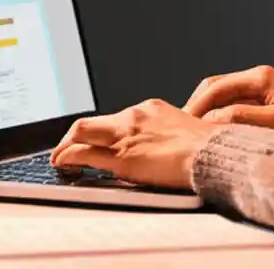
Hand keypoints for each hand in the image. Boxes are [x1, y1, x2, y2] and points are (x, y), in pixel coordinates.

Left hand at [50, 99, 218, 189]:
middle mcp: (134, 116)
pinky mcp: (122, 157)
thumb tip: (163, 149)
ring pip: (81, 131)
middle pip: (92, 122)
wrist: (215, 153)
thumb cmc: (209, 149)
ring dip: (65, 145)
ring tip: (58, 158)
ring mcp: (126, 135)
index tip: (97, 140)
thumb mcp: (185, 132)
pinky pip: (85, 153)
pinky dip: (68, 156)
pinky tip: (62, 164)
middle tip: (65, 148)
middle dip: (74, 135)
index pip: (117, 119)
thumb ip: (167, 136)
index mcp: (151, 109)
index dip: (102, 131)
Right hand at [182, 65, 273, 138]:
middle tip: (183, 129)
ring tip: (196, 132)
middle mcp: (258, 77)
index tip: (182, 126)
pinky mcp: (268, 99)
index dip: (195, 106)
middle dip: (197, 106)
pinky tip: (216, 131)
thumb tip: (210, 120)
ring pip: (223, 95)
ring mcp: (263, 87)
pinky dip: (221, 114)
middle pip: (215, 87)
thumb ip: (242, 118)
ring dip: (208, 111)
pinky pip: (235, 103)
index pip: (215, 88)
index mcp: (259, 77)